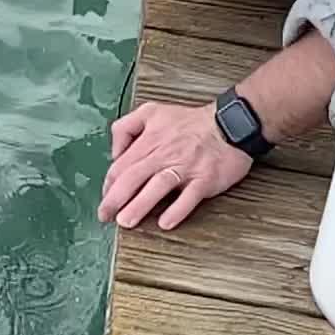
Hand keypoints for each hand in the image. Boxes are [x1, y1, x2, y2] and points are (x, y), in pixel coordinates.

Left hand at [98, 101, 253, 229]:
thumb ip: (126, 128)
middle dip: (115, 198)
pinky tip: (166, 222)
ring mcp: (186, 167)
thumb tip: (114, 153)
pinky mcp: (205, 178)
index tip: (105, 198)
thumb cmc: (190, 122)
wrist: (230, 122)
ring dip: (140, 205)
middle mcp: (165, 154)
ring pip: (158, 186)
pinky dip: (178, 210)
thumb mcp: (151, 112)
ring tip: (126, 221)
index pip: (122, 165)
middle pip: (134, 177)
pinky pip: (190, 196)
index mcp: (150, 140)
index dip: (109, 184)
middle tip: (105, 216)